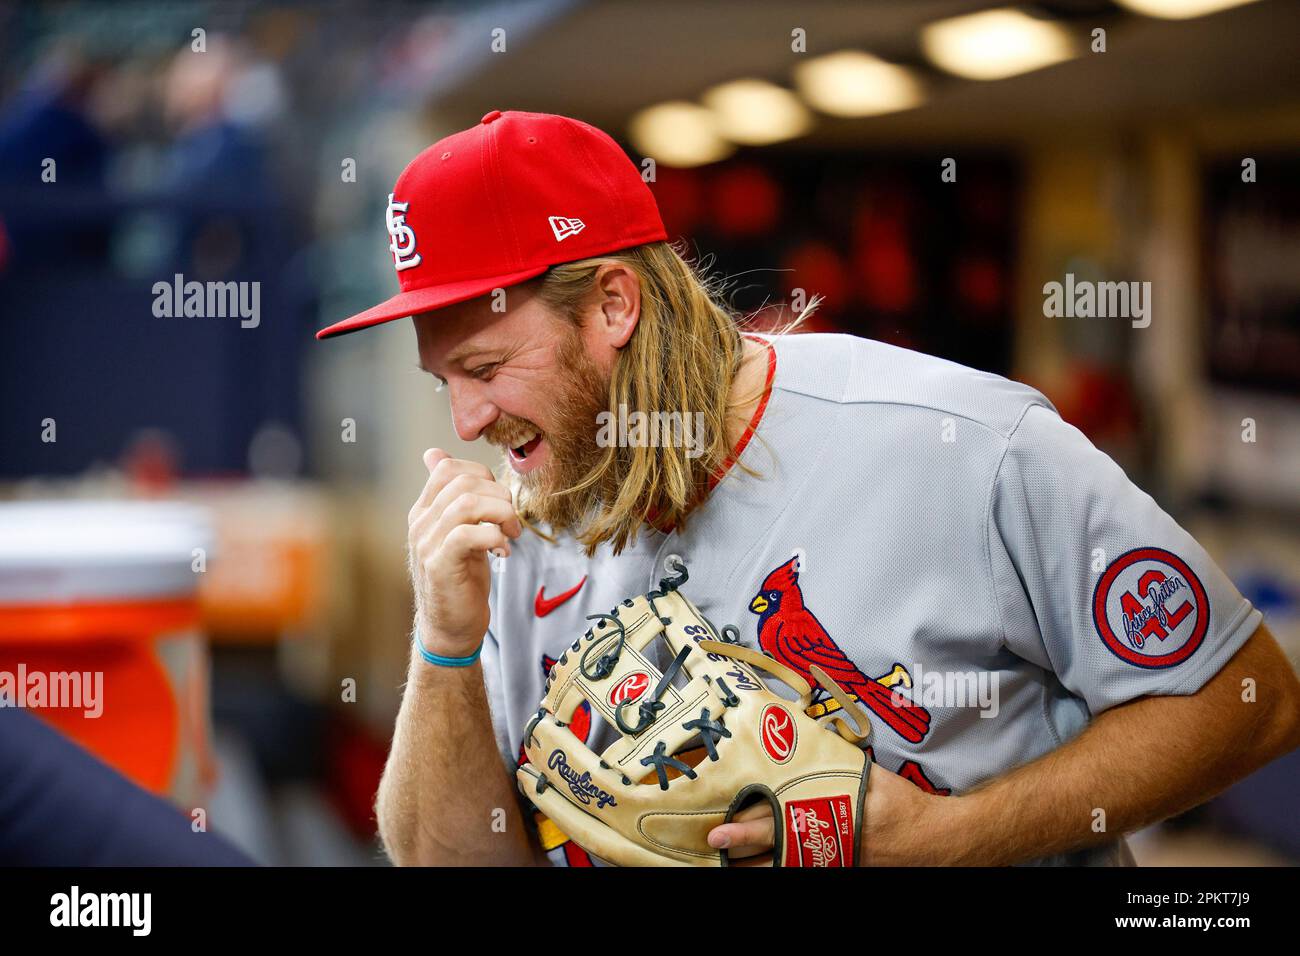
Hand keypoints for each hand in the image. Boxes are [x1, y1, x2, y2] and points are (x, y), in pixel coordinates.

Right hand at [407, 448, 521, 656]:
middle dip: (499, 496)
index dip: (482, 476)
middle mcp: (420, 523)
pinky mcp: (440, 565)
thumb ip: (454, 497)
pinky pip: (469, 533)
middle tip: (511, 522)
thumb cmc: (461, 578)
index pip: (448, 468)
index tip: (499, 501)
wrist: (451, 627)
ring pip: (467, 504)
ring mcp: (426, 544)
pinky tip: (501, 551)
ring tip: (510, 535)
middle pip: (462, 483)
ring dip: (501, 515)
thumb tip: (434, 454)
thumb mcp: (459, 530)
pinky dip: (494, 537)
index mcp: (424, 511)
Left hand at [706, 761, 941, 865]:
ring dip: (755, 863)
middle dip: (743, 844)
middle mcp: (824, 842)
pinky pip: (803, 870)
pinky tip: (761, 867)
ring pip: (784, 865)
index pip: (778, 819)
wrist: (930, 839)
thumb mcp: (865, 775)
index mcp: (827, 814)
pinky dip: (780, 868)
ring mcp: (830, 861)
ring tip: (728, 861)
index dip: (749, 822)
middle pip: (774, 845)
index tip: (722, 826)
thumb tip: (800, 733)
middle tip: (716, 840)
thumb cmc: (897, 802)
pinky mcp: (838, 870)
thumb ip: (833, 761)